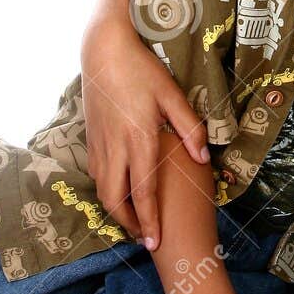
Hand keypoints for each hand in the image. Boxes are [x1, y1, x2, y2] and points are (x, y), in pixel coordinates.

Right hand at [80, 18, 208, 251]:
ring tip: (134, 221)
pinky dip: (106, 190)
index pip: (143, 192)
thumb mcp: (172, 95)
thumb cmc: (141, 69)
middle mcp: (115, 147)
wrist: (103, 50)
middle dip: (129, 225)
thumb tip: (202, 158)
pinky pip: (96, 173)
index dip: (149, 221)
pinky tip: (118, 191)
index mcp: (138, 139)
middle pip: (116, 199)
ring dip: (116, 210)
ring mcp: (99, 143)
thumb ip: (189, 128)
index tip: (155, 244)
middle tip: (145, 239)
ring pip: (102, 189)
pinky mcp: (90, 136)